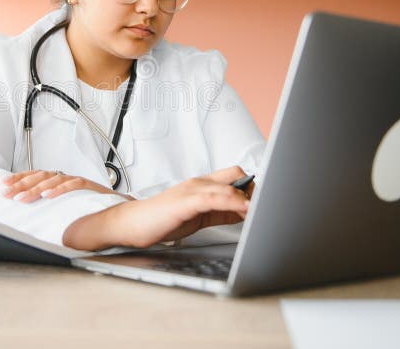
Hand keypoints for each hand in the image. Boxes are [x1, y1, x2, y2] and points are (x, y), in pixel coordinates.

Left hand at [3, 170, 132, 202]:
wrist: (118, 208)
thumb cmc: (91, 208)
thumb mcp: (66, 205)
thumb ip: (51, 206)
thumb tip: (30, 214)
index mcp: (58, 180)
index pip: (35, 175)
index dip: (18, 178)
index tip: (3, 184)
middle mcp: (65, 177)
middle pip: (39, 176)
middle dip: (21, 184)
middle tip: (6, 193)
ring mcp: (76, 180)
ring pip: (52, 180)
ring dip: (35, 189)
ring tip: (22, 198)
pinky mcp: (88, 186)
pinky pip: (72, 185)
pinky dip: (59, 189)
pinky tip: (48, 196)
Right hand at [63, 166, 250, 250]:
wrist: (133, 224)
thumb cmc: (162, 220)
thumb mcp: (198, 216)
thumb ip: (220, 212)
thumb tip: (245, 212)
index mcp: (201, 185)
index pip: (233, 175)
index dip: (251, 185)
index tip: (265, 199)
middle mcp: (198, 183)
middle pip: (235, 174)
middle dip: (254, 187)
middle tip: (266, 204)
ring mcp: (191, 190)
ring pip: (228, 185)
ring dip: (248, 196)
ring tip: (262, 207)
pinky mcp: (186, 201)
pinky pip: (214, 198)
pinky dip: (232, 201)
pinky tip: (244, 209)